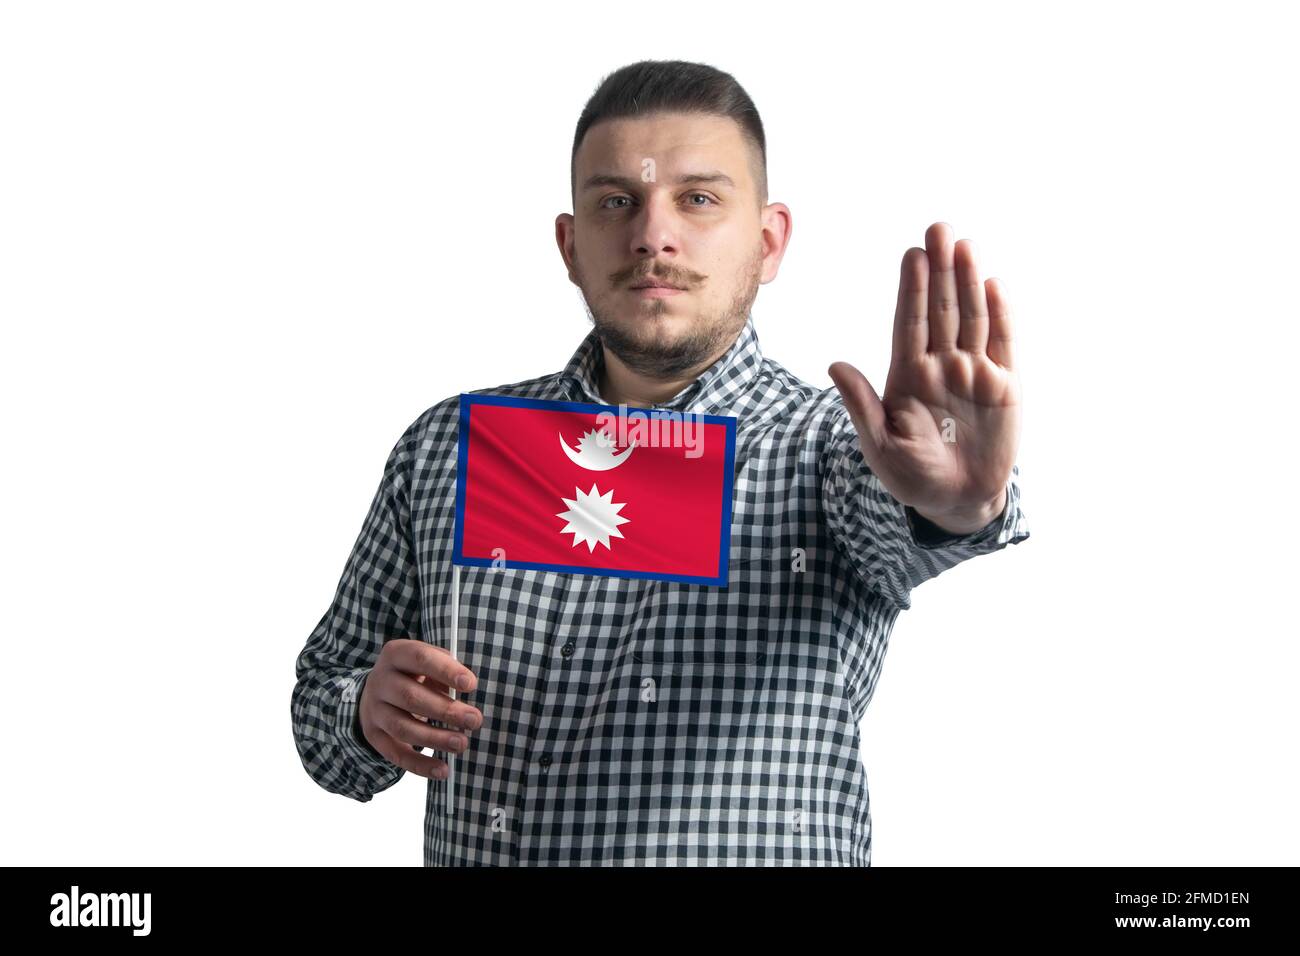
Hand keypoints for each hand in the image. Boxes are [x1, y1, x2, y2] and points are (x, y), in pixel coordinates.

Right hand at [358, 638, 481, 779]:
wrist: (377, 691)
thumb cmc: (415, 674)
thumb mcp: (428, 663)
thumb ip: (447, 670)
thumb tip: (470, 689)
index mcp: (396, 654)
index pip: (420, 658)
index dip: (446, 671)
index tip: (471, 685)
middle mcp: (380, 681)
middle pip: (411, 697)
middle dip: (446, 710)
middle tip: (474, 720)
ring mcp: (374, 710)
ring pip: (403, 728)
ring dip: (435, 739)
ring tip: (462, 744)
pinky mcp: (375, 735)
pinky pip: (396, 754)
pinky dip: (420, 764)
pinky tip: (442, 770)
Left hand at [827, 222, 1020, 533]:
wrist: (954, 502)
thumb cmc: (911, 476)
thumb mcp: (880, 446)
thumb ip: (862, 405)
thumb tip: (834, 365)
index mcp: (907, 374)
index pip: (910, 322)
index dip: (912, 289)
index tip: (912, 254)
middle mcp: (941, 365)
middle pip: (942, 309)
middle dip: (940, 270)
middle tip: (939, 229)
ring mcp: (973, 372)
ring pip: (972, 318)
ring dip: (969, 282)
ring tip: (966, 246)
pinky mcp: (1003, 386)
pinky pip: (1003, 344)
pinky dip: (1002, 316)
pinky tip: (995, 284)